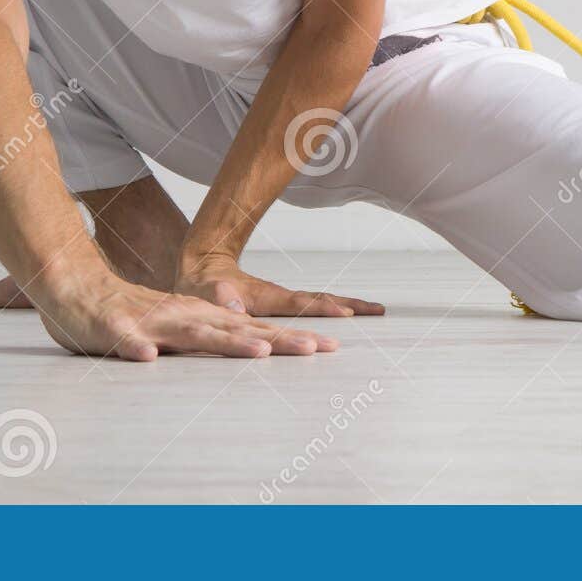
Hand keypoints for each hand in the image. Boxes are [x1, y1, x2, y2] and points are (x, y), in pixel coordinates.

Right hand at [37, 264, 338, 360]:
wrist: (77, 288)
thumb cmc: (134, 315)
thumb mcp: (183, 328)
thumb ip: (216, 337)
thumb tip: (262, 348)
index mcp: (204, 317)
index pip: (256, 330)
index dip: (292, 338)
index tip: (329, 348)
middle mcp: (187, 316)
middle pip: (240, 331)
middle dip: (279, 342)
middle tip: (317, 349)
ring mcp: (153, 322)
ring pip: (194, 333)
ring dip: (227, 344)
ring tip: (258, 354)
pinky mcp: (116, 329)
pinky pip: (127, 341)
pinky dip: (138, 348)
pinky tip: (148, 358)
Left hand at [176, 256, 385, 317]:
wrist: (203, 267)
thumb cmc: (202, 285)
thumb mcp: (206, 292)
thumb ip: (221, 297)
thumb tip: (237, 305)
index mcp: (267, 297)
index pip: (300, 304)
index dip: (322, 308)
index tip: (345, 312)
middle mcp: (280, 297)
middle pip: (321, 300)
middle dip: (350, 304)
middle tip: (379, 310)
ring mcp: (283, 300)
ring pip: (321, 301)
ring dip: (349, 305)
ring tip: (376, 310)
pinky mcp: (282, 305)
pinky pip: (313, 307)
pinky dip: (334, 308)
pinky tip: (348, 314)